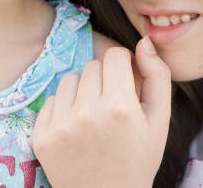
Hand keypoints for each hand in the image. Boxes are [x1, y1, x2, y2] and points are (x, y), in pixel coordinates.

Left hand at [33, 37, 170, 187]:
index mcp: (121, 107)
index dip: (124, 65)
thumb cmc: (138, 159)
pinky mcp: (41, 137)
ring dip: (82, 90)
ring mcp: (61, 126)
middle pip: (92, 66)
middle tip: (112, 106)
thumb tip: (143, 42)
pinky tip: (77, 128)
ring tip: (94, 115)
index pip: (114, 56)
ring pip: (70, 80)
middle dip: (104, 79)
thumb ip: (158, 76)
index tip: (127, 82)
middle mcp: (88, 113)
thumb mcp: (161, 121)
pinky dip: (64, 108)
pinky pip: (52, 100)